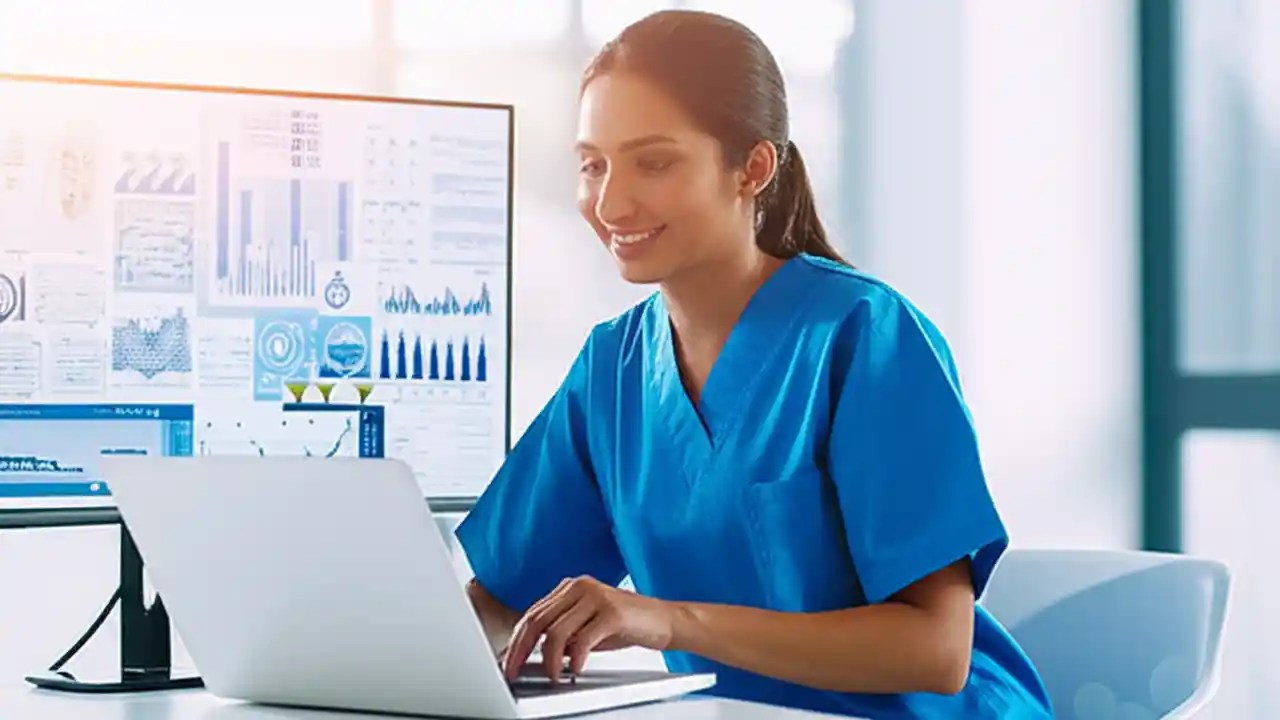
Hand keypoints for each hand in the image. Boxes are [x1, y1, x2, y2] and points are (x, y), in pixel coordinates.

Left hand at [502, 575, 676, 682]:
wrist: (665, 620)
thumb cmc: (626, 625)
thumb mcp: (587, 628)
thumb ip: (562, 634)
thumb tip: (532, 653)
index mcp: (570, 588)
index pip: (533, 614)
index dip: (516, 640)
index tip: (507, 661)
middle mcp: (580, 586)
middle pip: (538, 620)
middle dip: (521, 650)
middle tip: (515, 671)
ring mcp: (596, 596)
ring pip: (556, 631)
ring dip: (549, 660)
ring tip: (552, 676)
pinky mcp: (612, 611)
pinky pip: (583, 638)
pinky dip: (575, 658)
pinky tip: (575, 670)